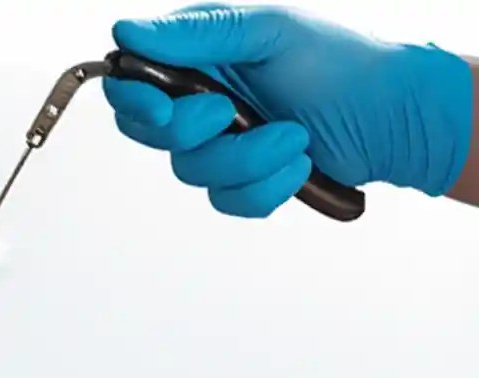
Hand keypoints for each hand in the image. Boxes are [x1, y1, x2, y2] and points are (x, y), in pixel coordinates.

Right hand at [104, 4, 472, 217]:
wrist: (396, 118)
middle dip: (190, 131)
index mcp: (195, 54)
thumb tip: (126, 33)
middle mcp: (198, 99)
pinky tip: (299, 165)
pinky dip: (265, 188)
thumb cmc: (340, 63)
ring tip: (294, 137)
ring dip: (246, 159)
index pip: (130, 80)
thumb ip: (196, 34)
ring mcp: (217, 143)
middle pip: (147, 132)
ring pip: (191, 172)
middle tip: (229, 112)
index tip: (161, 106)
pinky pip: (226, 201)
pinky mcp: (241, 181)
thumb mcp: (269, 31)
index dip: (133, 99)